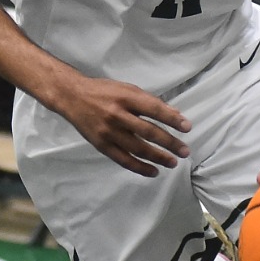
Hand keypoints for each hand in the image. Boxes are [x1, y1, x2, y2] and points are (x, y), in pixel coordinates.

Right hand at [55, 75, 190, 176]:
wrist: (72, 97)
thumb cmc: (104, 91)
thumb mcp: (127, 88)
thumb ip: (149, 101)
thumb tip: (174, 113)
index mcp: (126, 97)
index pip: (154, 109)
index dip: (172, 119)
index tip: (187, 127)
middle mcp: (117, 114)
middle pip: (148, 132)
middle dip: (169, 143)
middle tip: (185, 151)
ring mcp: (109, 131)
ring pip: (137, 148)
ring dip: (158, 157)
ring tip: (173, 163)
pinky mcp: (102, 145)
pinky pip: (123, 159)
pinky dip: (139, 167)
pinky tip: (153, 171)